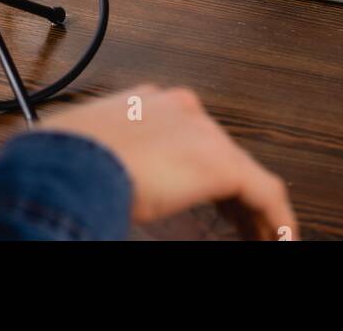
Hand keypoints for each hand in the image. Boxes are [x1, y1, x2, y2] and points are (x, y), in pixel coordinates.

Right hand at [41, 84, 297, 239]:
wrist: (70, 162)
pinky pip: (264, 193)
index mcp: (147, 101)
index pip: (188, 134)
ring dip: (251, 208)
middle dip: (228, 191)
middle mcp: (180, 109)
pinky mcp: (221, 163)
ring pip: (244, 173)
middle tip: (237, 221)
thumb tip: (99, 181)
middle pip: (219, 151)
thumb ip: (109, 158)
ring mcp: (202, 132)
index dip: (198, 168)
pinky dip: (275, 219)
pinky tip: (278, 240)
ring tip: (259, 234)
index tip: (201, 192)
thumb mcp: (88, 152)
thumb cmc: (63, 158)